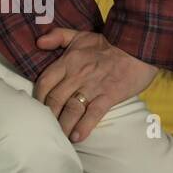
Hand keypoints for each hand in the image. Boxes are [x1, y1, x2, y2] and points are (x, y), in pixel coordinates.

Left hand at [32, 28, 157, 142]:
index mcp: (68, 62)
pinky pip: (93, 114)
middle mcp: (77, 76)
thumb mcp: (79, 35)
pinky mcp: (109, 96)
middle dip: (49, 115)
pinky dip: (84, 126)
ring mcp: (92, 87)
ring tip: (60, 136)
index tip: (37, 107)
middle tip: (46, 126)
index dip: (39, 97)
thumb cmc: (106, 43)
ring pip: (72, 109)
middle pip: (56, 99)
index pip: (45, 82)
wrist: (136, 46)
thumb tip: (38, 43)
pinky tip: (77, 137)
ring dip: (64, 124)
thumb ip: (57, 36)